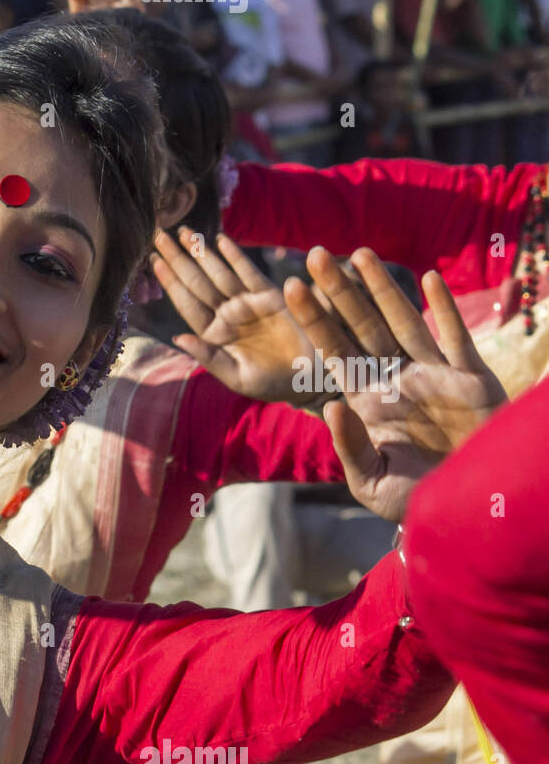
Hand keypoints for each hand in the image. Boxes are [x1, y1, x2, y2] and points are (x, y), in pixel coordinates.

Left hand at [151, 228, 314, 401]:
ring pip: (219, 272)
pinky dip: (234, 255)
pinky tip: (219, 240)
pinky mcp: (270, 296)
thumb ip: (208, 357)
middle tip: (158, 235)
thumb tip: (178, 338)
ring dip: (201, 251)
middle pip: (197, 282)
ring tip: (183, 231)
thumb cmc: (272, 383)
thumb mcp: (238, 377)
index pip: (187, 304)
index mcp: (213, 334)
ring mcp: (247, 303)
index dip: (171, 282)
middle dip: (178, 259)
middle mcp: (226, 315)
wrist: (312, 380)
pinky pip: (248, 272)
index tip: (154, 261)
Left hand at [285, 247, 506, 522]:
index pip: (334, 353)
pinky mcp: (470, 379)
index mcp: (367, 403)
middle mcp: (395, 382)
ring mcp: (432, 377)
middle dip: (338, 292)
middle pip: (361, 327)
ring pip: (402, 322)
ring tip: (359, 254)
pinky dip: (443, 309)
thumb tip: (330, 406)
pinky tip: (429, 278)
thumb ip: (349, 446)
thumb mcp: (371, 481)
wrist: (471, 510)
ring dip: (382, 288)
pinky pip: (454, 337)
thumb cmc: (417, 501)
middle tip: (314, 253)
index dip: (315, 321)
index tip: (292, 288)